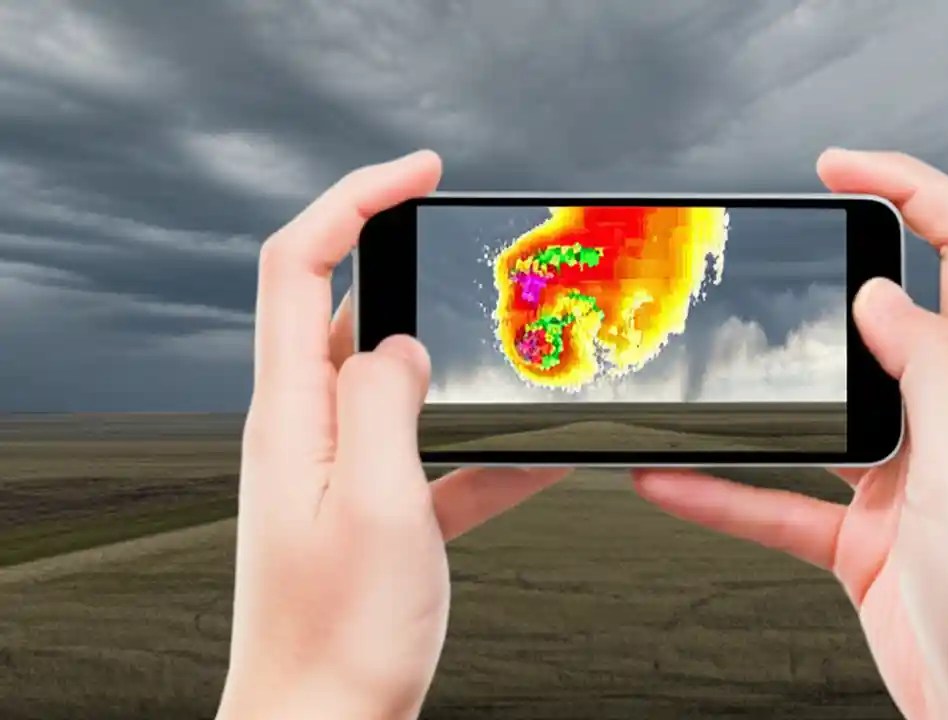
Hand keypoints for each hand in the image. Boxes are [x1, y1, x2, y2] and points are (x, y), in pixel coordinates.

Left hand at [216, 151, 567, 719]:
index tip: (422, 172)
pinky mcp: (372, 512)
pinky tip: (538, 458)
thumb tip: (396, 343)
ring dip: (452, 361)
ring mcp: (337, 472)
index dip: (355, 198)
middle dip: (407, 267)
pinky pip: (430, 455)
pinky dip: (482, 448)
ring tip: (515, 358)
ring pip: (392, 380)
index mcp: (292, 415)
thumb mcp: (380, 505)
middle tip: (478, 260)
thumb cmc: (341, 640)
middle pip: (340, 307)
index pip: (299, 263)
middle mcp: (304, 432)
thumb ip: (384, 402)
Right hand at [632, 150, 947, 718]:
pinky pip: (780, 501)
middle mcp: (945, 421)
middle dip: (826, 276)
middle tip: (763, 259)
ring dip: (762, 394)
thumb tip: (879, 294)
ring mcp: (903, 482)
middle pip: (887, 313)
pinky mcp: (866, 542)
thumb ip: (930, 365)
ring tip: (699, 372)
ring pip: (821, 411)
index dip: (909, 185)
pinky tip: (669, 484)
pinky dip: (724, 492)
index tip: (836, 167)